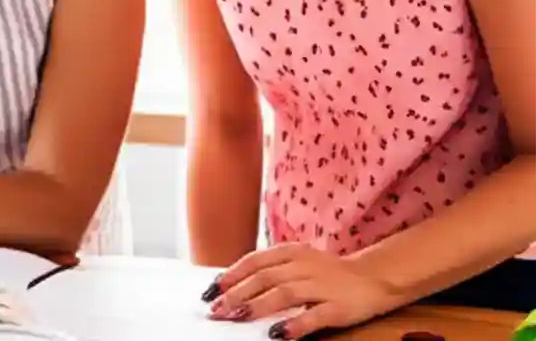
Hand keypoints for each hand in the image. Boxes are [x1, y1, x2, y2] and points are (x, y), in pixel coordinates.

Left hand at [204, 243, 406, 339]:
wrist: (374, 277)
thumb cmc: (328, 272)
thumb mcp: (298, 262)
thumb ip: (270, 270)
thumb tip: (232, 286)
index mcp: (292, 252)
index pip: (254, 261)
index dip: (231, 275)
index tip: (211, 290)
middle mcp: (305, 266)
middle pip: (264, 277)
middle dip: (237, 294)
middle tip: (217, 310)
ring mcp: (322, 286)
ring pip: (284, 293)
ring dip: (257, 306)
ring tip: (237, 318)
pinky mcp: (339, 307)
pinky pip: (314, 316)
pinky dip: (294, 324)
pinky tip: (277, 333)